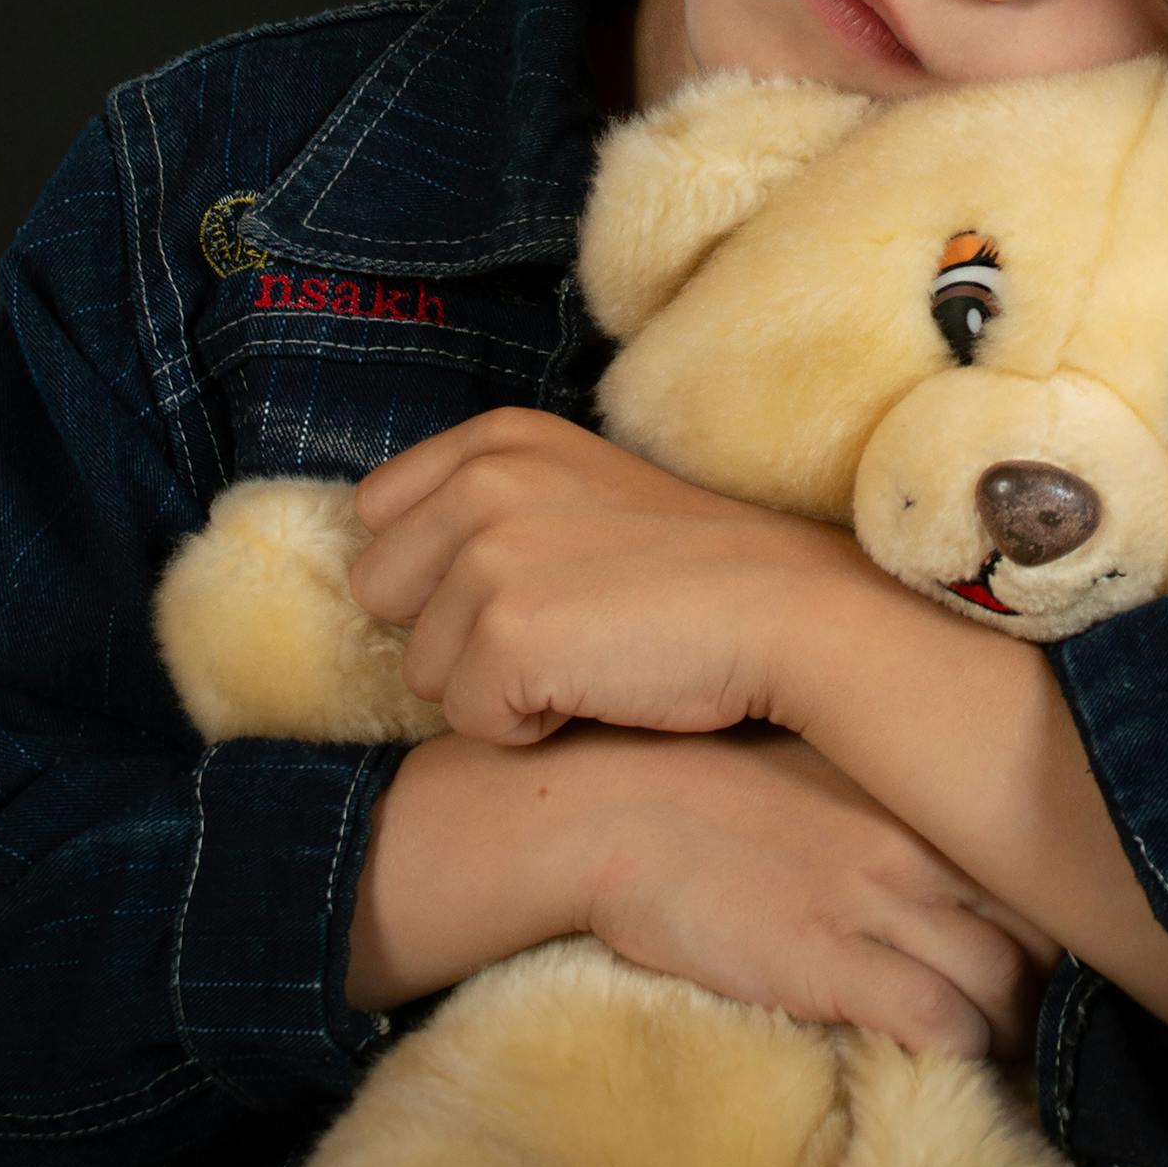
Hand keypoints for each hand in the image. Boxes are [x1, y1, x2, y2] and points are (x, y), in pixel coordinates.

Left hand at [346, 406, 881, 745]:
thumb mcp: (579, 496)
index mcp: (496, 438)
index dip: (437, 573)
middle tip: (559, 627)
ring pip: (422, 671)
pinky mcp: (506, 635)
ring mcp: (489, 557)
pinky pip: (470, 722)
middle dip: (453, 633)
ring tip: (588, 655)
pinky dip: (527, 728)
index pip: (379, 517)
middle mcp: (480, 482)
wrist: (789, 613)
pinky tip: (599, 689)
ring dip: (493, 685)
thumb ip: (489, 510)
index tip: (523, 583)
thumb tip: (383, 572)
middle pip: (383, 595)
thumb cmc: (691, 574)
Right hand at [574, 723, 1061, 1062]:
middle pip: (1039, 929)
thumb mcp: (817, 771)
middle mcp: (917, 844)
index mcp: (914, 794)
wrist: (613, 807)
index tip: (1034, 953)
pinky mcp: (834, 964)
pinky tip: (941, 1064)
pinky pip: (944, 1026)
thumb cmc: (702, 785)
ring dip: (1009, 1032)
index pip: (1030, 861)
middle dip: (1042, 984)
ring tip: (990, 1055)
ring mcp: (881, 904)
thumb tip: (925, 845)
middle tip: (1021, 1017)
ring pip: (1008, 987)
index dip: (1046, 919)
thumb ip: (882, 805)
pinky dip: (960, 1054)